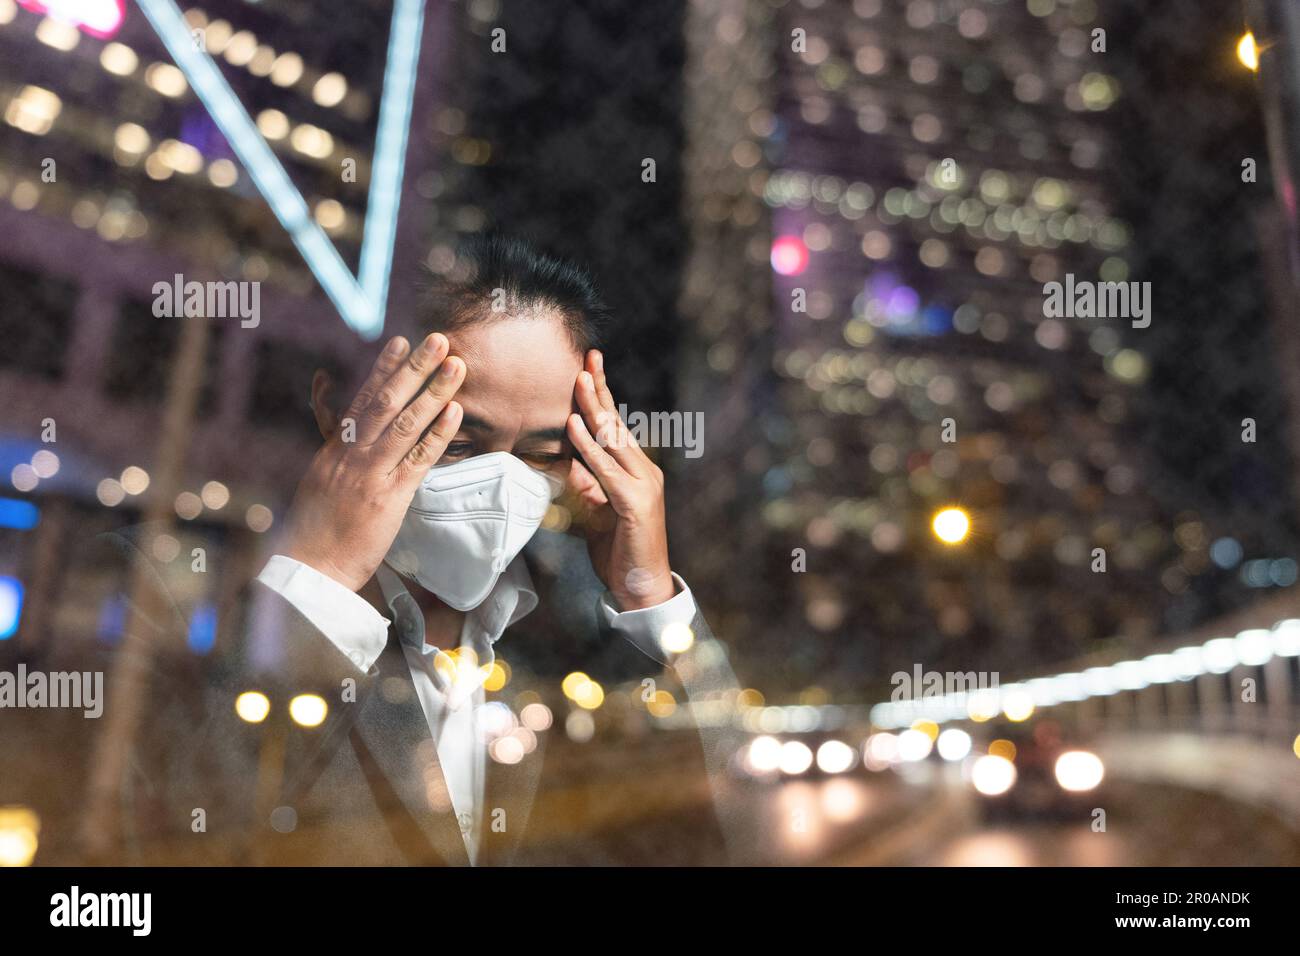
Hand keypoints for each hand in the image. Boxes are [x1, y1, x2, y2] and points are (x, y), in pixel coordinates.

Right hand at [281, 333, 464, 591]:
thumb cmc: (316, 530)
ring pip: (405, 423)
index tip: (401, 342)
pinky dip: (437, 434)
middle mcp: (351, 455)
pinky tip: (455, 412)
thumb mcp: (318, 480)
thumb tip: (334, 427)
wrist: (309, 567)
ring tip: (456, 366)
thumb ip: (331, 449)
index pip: (362, 400)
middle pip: (386, 402)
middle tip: (439, 340)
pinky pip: (417, 460)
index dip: (383, 370)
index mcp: (334, 450)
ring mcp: (370, 474)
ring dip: (434, 391)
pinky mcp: (388, 498)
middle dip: (414, 368)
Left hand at [566, 350, 675, 609]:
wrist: (642, 589)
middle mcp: (645, 472)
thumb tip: (570, 463)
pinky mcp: (635, 504)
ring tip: (579, 380)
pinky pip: (606, 469)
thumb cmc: (621, 552)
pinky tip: (575, 427)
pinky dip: (588, 446)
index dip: (602, 396)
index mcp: (637, 472)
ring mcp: (643, 486)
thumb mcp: (598, 513)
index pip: (616, 427)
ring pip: (614, 440)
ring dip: (594, 408)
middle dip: (600, 389)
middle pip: (617, 424)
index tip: (589, 367)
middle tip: (588, 357)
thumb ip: (588, 486)